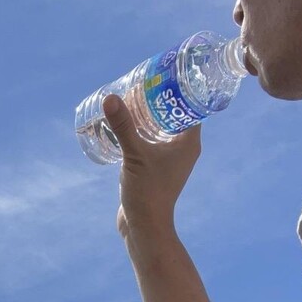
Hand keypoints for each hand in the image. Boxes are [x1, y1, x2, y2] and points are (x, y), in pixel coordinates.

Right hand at [102, 93, 201, 265]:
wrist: (144, 228)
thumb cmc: (147, 193)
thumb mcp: (134, 155)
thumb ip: (123, 127)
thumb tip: (110, 98)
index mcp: (189, 142)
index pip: (191, 104)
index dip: (180, 86)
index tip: (164, 73)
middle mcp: (184, 149)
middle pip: (175, 113)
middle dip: (159, 97)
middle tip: (142, 81)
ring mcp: (170, 160)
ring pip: (162, 127)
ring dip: (149, 113)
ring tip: (131, 97)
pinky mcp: (156, 169)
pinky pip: (152, 141)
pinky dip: (142, 130)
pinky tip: (126, 123)